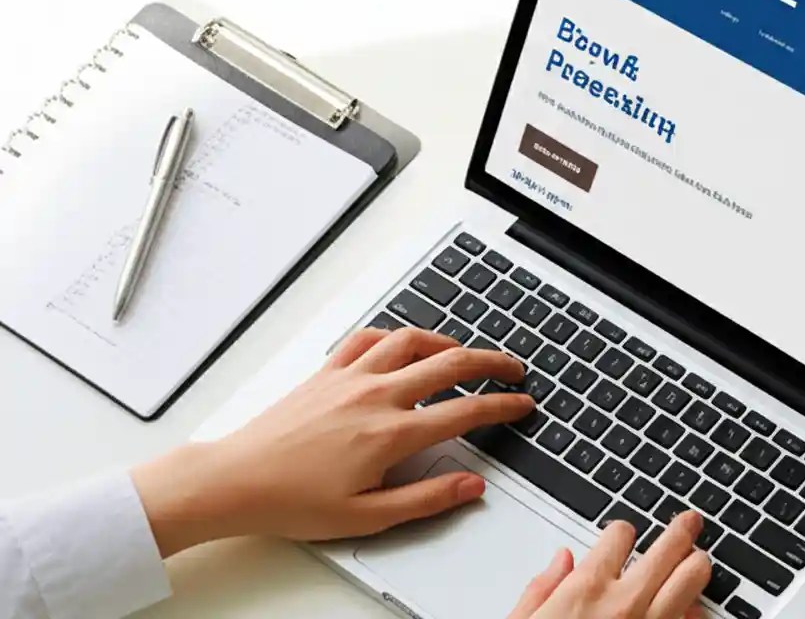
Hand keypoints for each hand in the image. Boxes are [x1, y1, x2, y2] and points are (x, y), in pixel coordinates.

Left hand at [131, 327, 533, 556]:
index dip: (503, 406)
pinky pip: (368, 338)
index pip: (466, 410)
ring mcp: (350, 377)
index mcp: (391, 433)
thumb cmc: (292, 501)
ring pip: (411, 340)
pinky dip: (394, 335)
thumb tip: (470, 485)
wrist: (235, 480)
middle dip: (491, 362)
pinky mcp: (327, 372)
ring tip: (466, 350)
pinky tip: (403, 342)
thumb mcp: (368, 516)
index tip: (522, 404)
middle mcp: (375, 396)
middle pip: (449, 363)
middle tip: (513, 368)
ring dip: (447, 341)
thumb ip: (427, 498)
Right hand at [508, 511, 711, 618]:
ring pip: (694, 579)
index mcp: (586, 590)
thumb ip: (540, 590)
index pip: (620, 534)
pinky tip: (690, 614)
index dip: (622, 532)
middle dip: (681, 532)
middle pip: (671, 548)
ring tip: (697, 563)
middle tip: (688, 524)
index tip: (624, 537)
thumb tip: (560, 562)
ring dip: (695, 568)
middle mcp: (626, 605)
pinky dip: (695, 615)